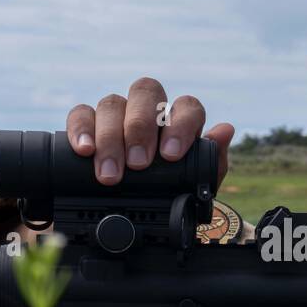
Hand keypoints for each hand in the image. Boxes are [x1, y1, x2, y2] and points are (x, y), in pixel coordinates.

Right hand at [65, 77, 233, 186]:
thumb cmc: (172, 193)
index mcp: (180, 120)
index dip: (180, 125)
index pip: (186, 106)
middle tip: (138, 164)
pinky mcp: (88, 123)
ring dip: (110, 138)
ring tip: (110, 175)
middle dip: (140, 127)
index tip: (170, 156)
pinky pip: (81, 113)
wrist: (140, 213)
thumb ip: (213, 161)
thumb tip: (225, 130)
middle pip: (146, 92)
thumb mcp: (196, 187)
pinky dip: (81, 129)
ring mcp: (118, 113)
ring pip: (112, 103)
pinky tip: (84, 150)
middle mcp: (149, 110)